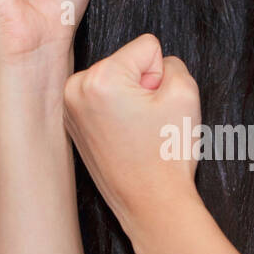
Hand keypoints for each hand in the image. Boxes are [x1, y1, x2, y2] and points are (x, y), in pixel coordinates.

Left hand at [63, 33, 202, 251]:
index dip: (162, 75)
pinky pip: (103, 98)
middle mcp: (75, 89)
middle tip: (146, 123)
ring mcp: (68, 107)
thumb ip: (171, 63)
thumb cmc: (168, 155)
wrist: (152, 206)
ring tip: (135, 132)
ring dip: (129, 98)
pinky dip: (115, 111)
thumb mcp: (185, 93)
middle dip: (142, 86)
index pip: (147, 47)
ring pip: (115, 79)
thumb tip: (153, 64)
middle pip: (126, 61)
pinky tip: (123, 137)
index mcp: (99, 78)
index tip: (156, 107)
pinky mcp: (71, 122)